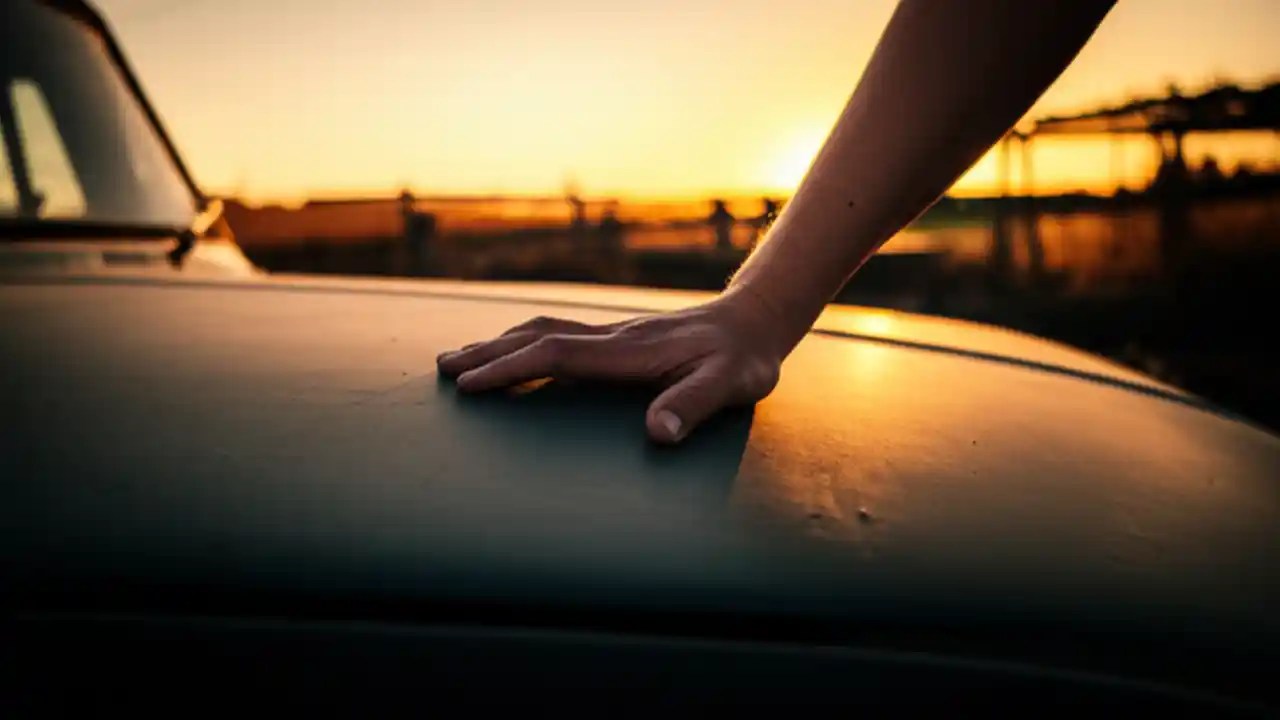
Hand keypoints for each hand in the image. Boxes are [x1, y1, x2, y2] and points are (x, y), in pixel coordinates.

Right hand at [436, 290, 787, 443]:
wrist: (756, 320)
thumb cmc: (743, 360)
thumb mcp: (730, 386)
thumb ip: (693, 406)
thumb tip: (656, 433)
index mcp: (629, 351)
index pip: (556, 356)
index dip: (511, 370)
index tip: (470, 384)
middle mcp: (613, 336)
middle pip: (536, 338)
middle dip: (487, 353)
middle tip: (441, 368)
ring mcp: (613, 334)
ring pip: (544, 331)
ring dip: (500, 343)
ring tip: (460, 357)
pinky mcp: (618, 338)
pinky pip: (559, 335)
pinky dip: (525, 341)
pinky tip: (516, 351)